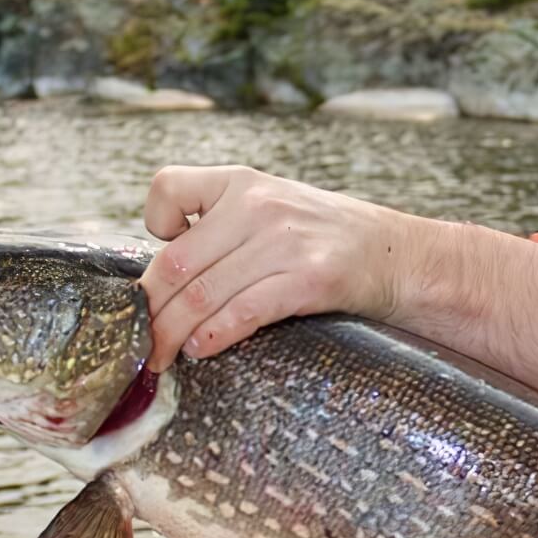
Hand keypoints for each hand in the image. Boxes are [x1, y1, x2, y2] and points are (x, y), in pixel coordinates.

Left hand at [139, 165, 417, 371]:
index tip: (164, 256)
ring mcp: (285, 242)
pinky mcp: (308, 280)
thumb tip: (164, 276)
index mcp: (243, 182)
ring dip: (173, 333)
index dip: (154, 225)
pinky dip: (214, 336)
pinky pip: (244, 312)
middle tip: (140, 341)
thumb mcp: (274, 207)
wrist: (397, 254)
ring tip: (161, 356)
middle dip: (150, 310)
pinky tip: (202, 349)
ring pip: (204, 294)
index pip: (168, 188)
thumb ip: (223, 226)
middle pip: (178, 262)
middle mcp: (260, 206)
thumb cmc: (324, 238)